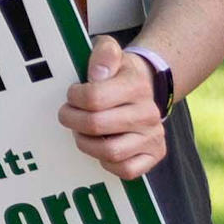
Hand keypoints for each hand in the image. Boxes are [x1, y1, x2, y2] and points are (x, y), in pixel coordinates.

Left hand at [60, 39, 168, 180]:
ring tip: (82, 132)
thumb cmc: (118, 73)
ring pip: (110, 152)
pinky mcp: (154, 155)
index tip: (73, 94)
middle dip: (73, 120)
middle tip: (68, 114)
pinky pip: (126, 170)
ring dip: (86, 143)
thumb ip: (104, 54)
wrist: (143, 86)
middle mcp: (148, 113)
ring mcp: (153, 136)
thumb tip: (97, 75)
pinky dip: (107, 162)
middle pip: (96, 125)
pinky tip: (102, 146)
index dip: (74, 97)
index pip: (93, 98)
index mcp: (136, 86)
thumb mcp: (110, 53)